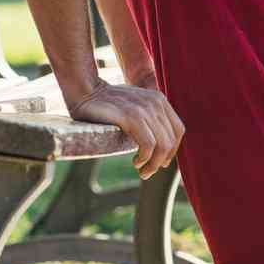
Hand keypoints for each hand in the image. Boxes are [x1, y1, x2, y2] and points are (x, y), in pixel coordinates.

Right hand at [69, 82, 184, 179]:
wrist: (85, 91)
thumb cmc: (107, 104)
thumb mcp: (135, 107)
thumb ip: (148, 120)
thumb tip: (159, 147)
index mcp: (159, 100)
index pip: (178, 130)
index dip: (172, 149)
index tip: (161, 162)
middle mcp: (156, 103)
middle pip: (171, 140)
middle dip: (161, 161)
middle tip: (147, 172)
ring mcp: (144, 109)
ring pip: (162, 145)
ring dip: (153, 164)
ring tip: (142, 171)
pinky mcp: (131, 117)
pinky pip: (148, 144)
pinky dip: (145, 158)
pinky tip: (136, 162)